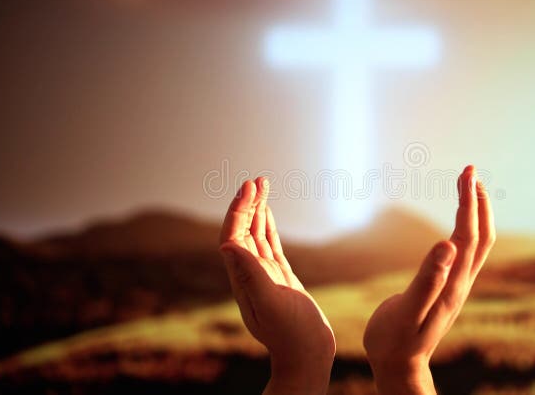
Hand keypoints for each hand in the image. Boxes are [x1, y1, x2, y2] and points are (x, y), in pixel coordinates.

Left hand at [219, 177, 334, 394]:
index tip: (249, 188)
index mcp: (243, 277)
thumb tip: (226, 245)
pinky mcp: (280, 277)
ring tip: (262, 184)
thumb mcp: (270, 303)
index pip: (233, 236)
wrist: (308, 355)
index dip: (238, 210)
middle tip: (257, 178)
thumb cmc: (291, 334)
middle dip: (247, 203)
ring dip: (257, 209)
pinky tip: (268, 212)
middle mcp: (250, 273)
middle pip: (242, 230)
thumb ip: (249, 274)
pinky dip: (267, 225)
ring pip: (256, 234)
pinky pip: (270, 244)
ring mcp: (265, 274)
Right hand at [363, 165, 494, 394]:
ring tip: (467, 186)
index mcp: (453, 283)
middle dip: (477, 200)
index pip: (468, 234)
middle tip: (469, 169)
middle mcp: (461, 283)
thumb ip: (427, 280)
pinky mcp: (447, 290)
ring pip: (475, 243)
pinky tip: (454, 225)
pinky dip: (464, 228)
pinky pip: (465, 252)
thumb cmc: (395, 341)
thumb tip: (447, 244)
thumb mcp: (407, 312)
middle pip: (480, 235)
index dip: (469, 202)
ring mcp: (456, 286)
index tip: (467, 172)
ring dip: (474, 212)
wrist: (399, 368)